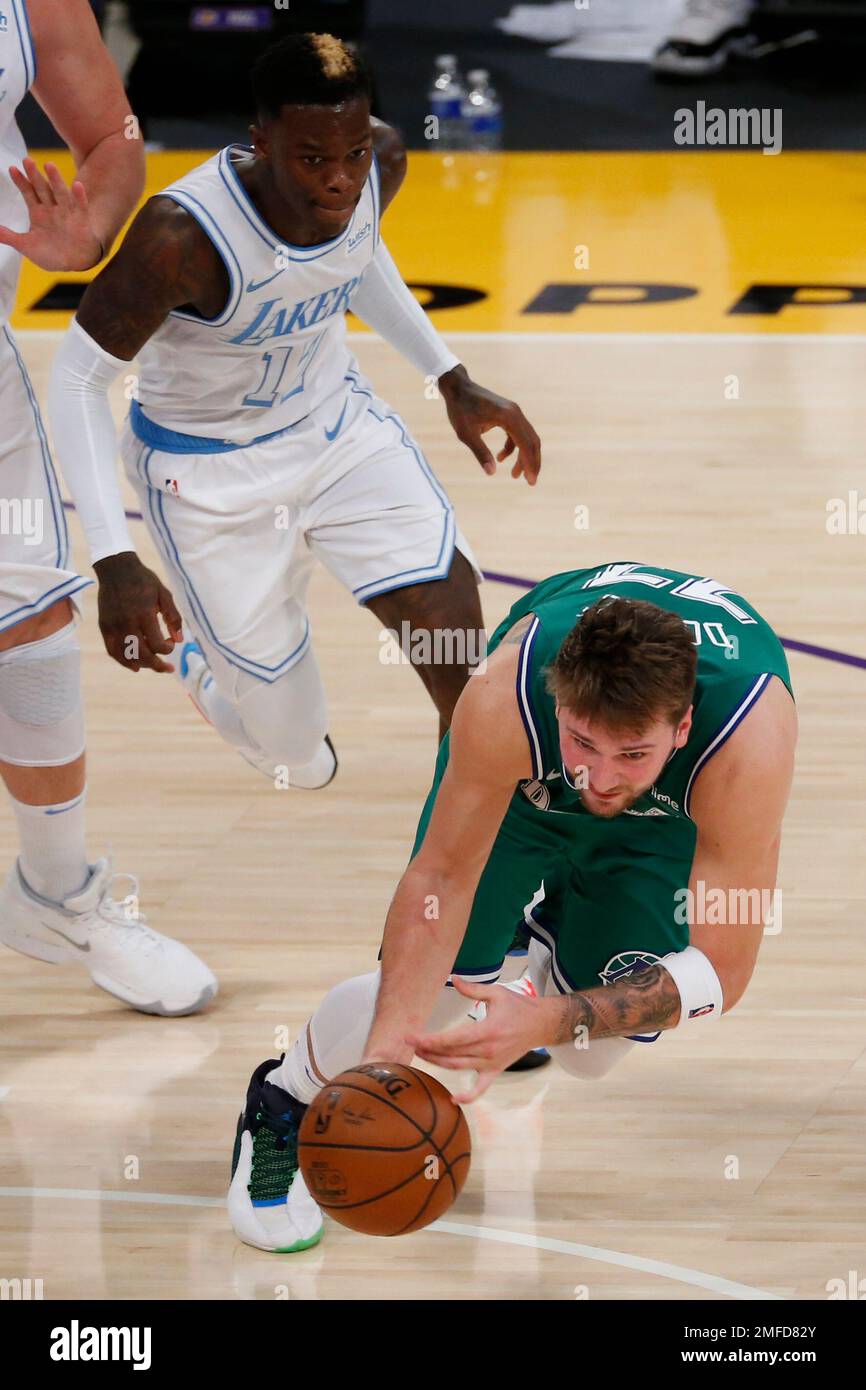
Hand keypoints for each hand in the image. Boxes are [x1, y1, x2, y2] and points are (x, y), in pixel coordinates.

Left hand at [0, 159, 102, 270]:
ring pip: (60, 193)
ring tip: (49, 165)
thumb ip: (9, 237)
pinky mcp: (81, 221)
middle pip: (42, 189)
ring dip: (55, 180)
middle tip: (27, 160)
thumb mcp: (26, 246)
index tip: (12, 169)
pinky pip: (80, 207)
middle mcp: (52, 209)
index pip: (28, 193)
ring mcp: (67, 214)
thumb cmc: (51, 254)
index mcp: (38, 213)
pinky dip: (79, 197)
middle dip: (34, 175)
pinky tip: (77, 185)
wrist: (73, 265)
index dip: (21, 181)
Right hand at [93, 552, 182, 672]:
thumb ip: (173, 617)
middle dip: (157, 665)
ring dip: (142, 664)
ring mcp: (113, 626)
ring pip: (127, 656)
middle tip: (168, 669)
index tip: (170, 643)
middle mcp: (127, 622)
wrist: (116, 568)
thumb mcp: (164, 594)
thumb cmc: (144, 581)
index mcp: (144, 614)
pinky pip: (112, 651)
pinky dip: (123, 661)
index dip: (167, 649)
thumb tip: (179, 641)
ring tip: (152, 666)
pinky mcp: (104, 626)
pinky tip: (134, 666)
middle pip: (142, 655)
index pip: (157, 644)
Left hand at [407, 976, 549, 1101]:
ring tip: (420, 1055)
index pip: (452, 1039)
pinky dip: (468, 1096)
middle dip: (428, 1050)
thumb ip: (473, 989)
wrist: (541, 1024)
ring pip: (459, 1067)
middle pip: (451, 1054)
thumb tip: (453, 979)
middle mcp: (488, 1050)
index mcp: (487, 1030)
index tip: (412, 1037)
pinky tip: (452, 1099)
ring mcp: (491, 1063)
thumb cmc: (518, 1007)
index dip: (430, 1040)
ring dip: (437, 1064)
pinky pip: (481, 1088)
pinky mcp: (495, 1071)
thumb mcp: (497, 993)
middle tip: (409, 1044)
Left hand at [438, 365, 540, 485]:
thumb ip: (480, 453)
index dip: (529, 464)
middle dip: (532, 462)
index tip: (530, 481)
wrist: (457, 387)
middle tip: (530, 482)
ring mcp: (513, 412)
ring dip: (523, 457)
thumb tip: (491, 473)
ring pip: (526, 438)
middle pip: (532, 441)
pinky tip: (501, 458)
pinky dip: (513, 448)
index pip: (525, 444)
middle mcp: (515, 413)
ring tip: (514, 475)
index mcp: (508, 417)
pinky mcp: (508, 414)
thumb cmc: (460, 409)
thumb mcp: (466, 434)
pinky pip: (517, 434)